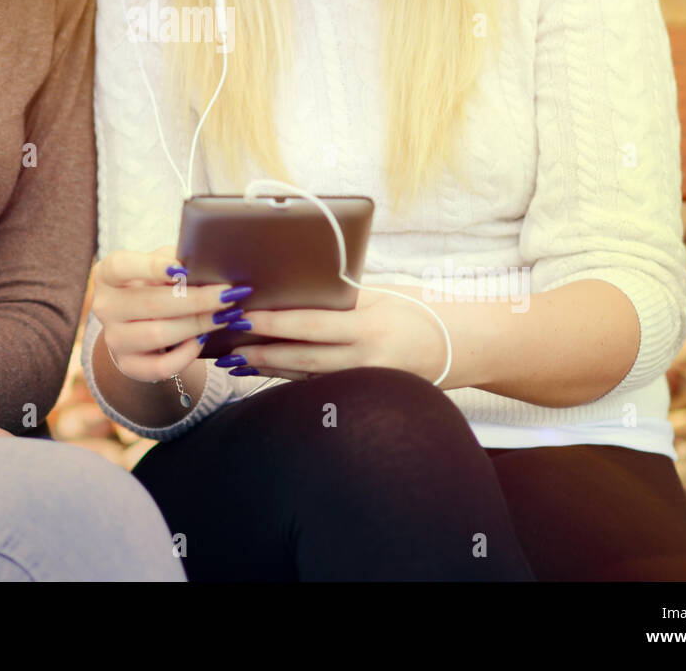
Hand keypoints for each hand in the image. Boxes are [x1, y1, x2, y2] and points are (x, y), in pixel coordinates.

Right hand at [91, 246, 233, 383]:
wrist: (139, 322)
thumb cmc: (155, 284)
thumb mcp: (160, 264)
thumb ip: (176, 260)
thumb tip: (205, 265)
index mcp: (108, 274)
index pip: (122, 266)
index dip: (151, 267)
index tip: (183, 269)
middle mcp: (105, 306)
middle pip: (150, 303)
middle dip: (195, 300)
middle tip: (226, 296)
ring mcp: (114, 339)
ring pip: (157, 335)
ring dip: (196, 325)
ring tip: (223, 316)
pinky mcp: (128, 365)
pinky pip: (160, 367)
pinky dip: (185, 355)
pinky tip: (202, 340)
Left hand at [237, 288, 448, 381]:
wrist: (456, 346)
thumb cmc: (415, 310)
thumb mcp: (380, 295)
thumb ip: (340, 298)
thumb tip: (292, 291)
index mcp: (369, 327)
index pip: (311, 326)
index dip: (274, 324)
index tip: (243, 318)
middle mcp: (366, 359)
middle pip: (303, 359)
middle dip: (262, 352)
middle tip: (228, 347)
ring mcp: (366, 382)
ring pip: (307, 377)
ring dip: (269, 369)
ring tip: (237, 361)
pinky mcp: (366, 395)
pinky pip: (320, 387)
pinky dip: (290, 379)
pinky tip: (266, 372)